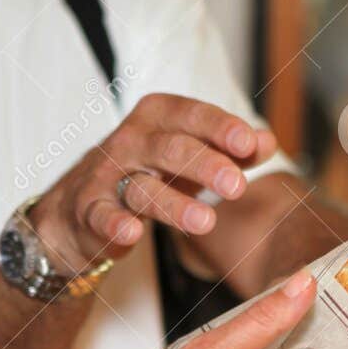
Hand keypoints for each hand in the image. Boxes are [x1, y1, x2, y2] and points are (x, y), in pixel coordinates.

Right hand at [29, 93, 278, 272]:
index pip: (192, 115)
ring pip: (141, 187)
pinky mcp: (89, 211)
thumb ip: (231, 151)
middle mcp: (131, 141)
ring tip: (205, 221)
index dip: (220, 127)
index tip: (249, 143)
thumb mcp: (192, 157)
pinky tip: (132, 233)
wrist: (81, 206)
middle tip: (236, 186)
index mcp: (158, 117)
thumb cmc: (147, 173)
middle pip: (170, 149)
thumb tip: (266, 141)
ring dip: (173, 204)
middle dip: (205, 165)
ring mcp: (107, 176)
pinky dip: (114, 224)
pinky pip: (101, 216)